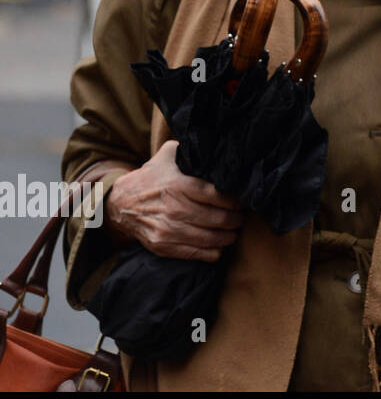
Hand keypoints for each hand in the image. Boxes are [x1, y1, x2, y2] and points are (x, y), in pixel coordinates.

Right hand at [104, 140, 243, 262]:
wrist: (121, 202)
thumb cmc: (152, 177)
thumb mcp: (169, 155)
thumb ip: (191, 149)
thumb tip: (216, 145)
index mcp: (179, 185)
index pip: (218, 196)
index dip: (235, 201)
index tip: (241, 202)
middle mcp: (175, 208)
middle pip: (218, 219)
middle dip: (236, 220)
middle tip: (241, 217)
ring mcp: (169, 229)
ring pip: (211, 238)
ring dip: (229, 236)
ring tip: (234, 230)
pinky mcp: (163, 246)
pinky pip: (197, 253)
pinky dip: (214, 251)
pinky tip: (220, 245)